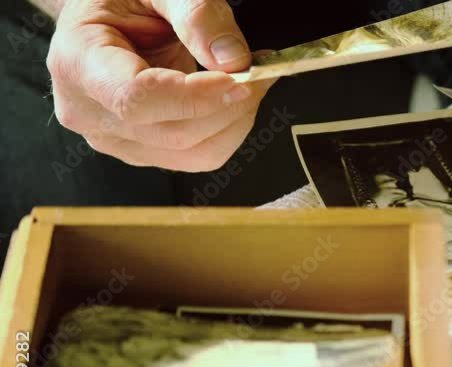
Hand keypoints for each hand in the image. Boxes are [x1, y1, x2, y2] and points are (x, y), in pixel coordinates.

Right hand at [47, 0, 276, 171]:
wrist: (105, 17)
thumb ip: (196, 14)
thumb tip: (234, 59)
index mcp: (78, 62)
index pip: (137, 98)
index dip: (194, 96)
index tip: (238, 78)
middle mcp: (89, 111)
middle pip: (174, 132)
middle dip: (229, 106)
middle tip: (261, 72)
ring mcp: (115, 139)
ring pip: (193, 153)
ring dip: (236, 120)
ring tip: (252, 81)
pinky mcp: (142, 151)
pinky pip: (197, 156)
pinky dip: (228, 130)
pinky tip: (234, 99)